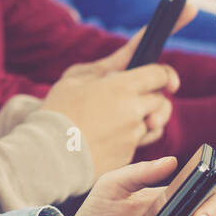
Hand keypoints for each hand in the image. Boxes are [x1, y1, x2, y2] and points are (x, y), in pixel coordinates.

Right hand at [43, 60, 178, 179]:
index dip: (166, 75)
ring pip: (153, 126)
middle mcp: (134, 112)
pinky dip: (128, 140)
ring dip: (144, 120)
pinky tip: (106, 139)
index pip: (160, 74)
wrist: (47, 155)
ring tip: (119, 121)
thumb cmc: (57, 111)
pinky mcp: (127, 158)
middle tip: (137, 101)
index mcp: (122, 87)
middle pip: (162, 101)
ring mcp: (132, 137)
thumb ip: (106, 67)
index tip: (168, 80)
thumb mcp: (74, 78)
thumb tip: (127, 57)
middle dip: (154, 98)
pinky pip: (137, 145)